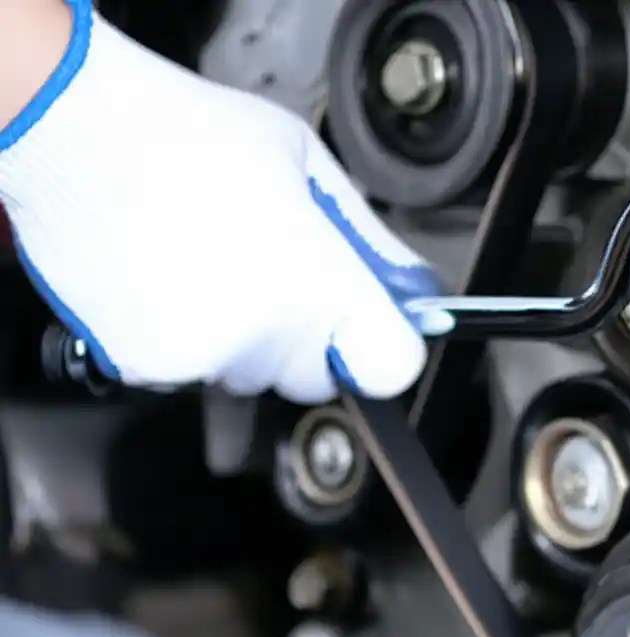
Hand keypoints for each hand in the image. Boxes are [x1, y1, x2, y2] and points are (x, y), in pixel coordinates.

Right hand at [0, 3, 452, 403]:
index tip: (375, 326)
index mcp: (316, 281)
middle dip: (311, 334)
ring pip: (251, 374)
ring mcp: (200, 355)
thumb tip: (415, 291)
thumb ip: (371, 242)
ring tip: (213, 261)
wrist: (78, 132)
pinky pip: (192, 370)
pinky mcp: (144, 365)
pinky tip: (172, 276)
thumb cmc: (192, 135)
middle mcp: (263, 332)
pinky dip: (188, 337)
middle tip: (276, 268)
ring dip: (246, 337)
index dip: (386, 345)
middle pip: (317, 373)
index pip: (391, 366)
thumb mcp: (310, 166)